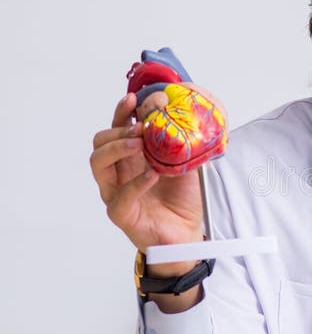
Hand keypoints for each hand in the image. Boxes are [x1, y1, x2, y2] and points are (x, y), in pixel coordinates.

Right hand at [90, 92, 204, 257]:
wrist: (187, 234)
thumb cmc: (181, 199)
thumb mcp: (187, 163)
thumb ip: (183, 142)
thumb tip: (191, 116)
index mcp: (131, 157)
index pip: (116, 129)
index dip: (122, 113)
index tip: (134, 100)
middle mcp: (119, 172)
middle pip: (100, 142)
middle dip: (119, 129)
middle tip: (141, 127)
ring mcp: (116, 192)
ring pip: (98, 163)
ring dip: (118, 148)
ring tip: (140, 143)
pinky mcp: (122, 213)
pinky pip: (121, 196)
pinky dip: (136, 182)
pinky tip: (152, 174)